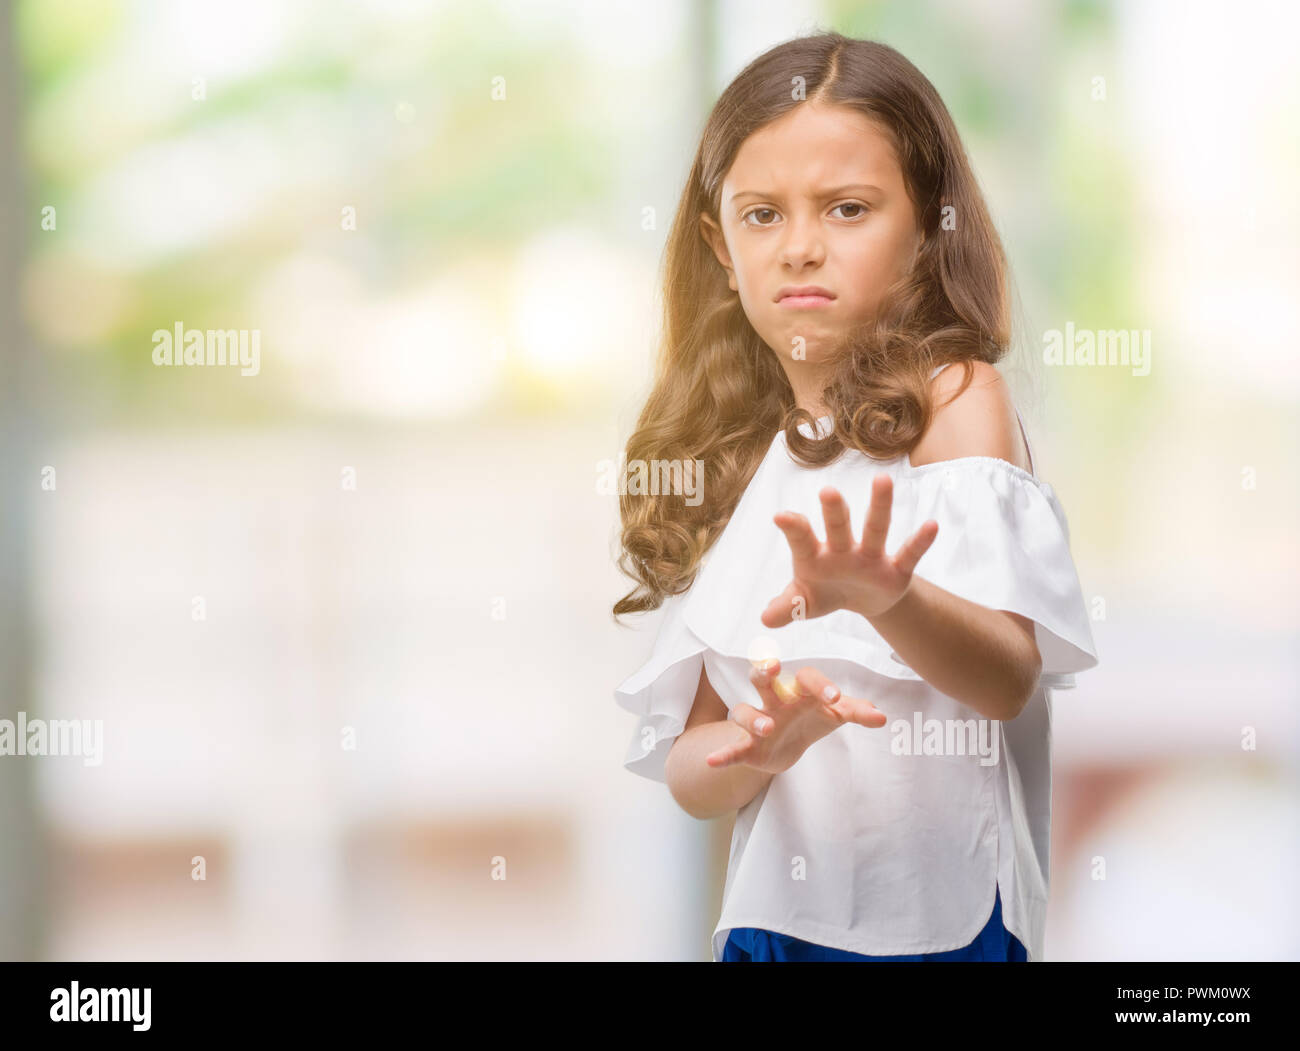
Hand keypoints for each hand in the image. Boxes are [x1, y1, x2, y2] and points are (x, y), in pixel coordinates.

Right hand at [705, 659, 886, 774]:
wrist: (791, 745)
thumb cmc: (813, 718)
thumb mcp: (835, 714)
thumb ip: (856, 712)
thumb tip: (882, 717)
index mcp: (797, 691)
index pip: (806, 678)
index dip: (820, 685)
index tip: (836, 697)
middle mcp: (774, 701)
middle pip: (763, 679)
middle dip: (765, 671)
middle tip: (773, 667)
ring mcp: (758, 722)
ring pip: (745, 711)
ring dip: (752, 717)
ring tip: (766, 727)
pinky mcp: (748, 746)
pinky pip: (732, 748)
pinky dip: (722, 754)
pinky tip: (713, 761)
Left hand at [761, 478, 937, 625]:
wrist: (861, 600)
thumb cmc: (825, 592)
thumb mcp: (805, 604)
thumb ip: (787, 608)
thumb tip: (765, 619)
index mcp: (815, 556)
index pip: (802, 539)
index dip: (793, 528)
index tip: (781, 516)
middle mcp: (843, 550)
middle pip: (838, 527)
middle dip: (834, 511)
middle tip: (827, 492)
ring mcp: (871, 556)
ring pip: (875, 528)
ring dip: (879, 506)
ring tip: (883, 480)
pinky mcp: (896, 569)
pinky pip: (909, 554)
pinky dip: (920, 541)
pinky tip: (932, 525)